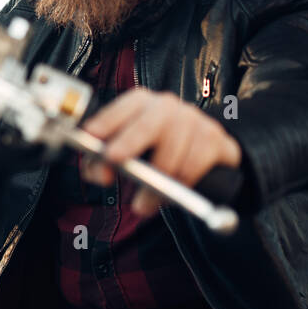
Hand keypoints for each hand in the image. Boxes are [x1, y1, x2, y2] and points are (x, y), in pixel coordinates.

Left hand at [79, 88, 242, 216]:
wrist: (202, 162)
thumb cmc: (152, 155)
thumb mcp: (122, 157)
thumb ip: (100, 165)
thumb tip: (101, 172)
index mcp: (142, 104)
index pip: (125, 105)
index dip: (108, 120)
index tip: (91, 135)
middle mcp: (168, 107)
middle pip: (151, 121)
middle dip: (130, 140)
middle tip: (115, 160)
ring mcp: (195, 120)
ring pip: (174, 150)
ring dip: (156, 182)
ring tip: (143, 204)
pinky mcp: (216, 140)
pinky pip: (196, 164)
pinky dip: (181, 183)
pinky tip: (172, 194)